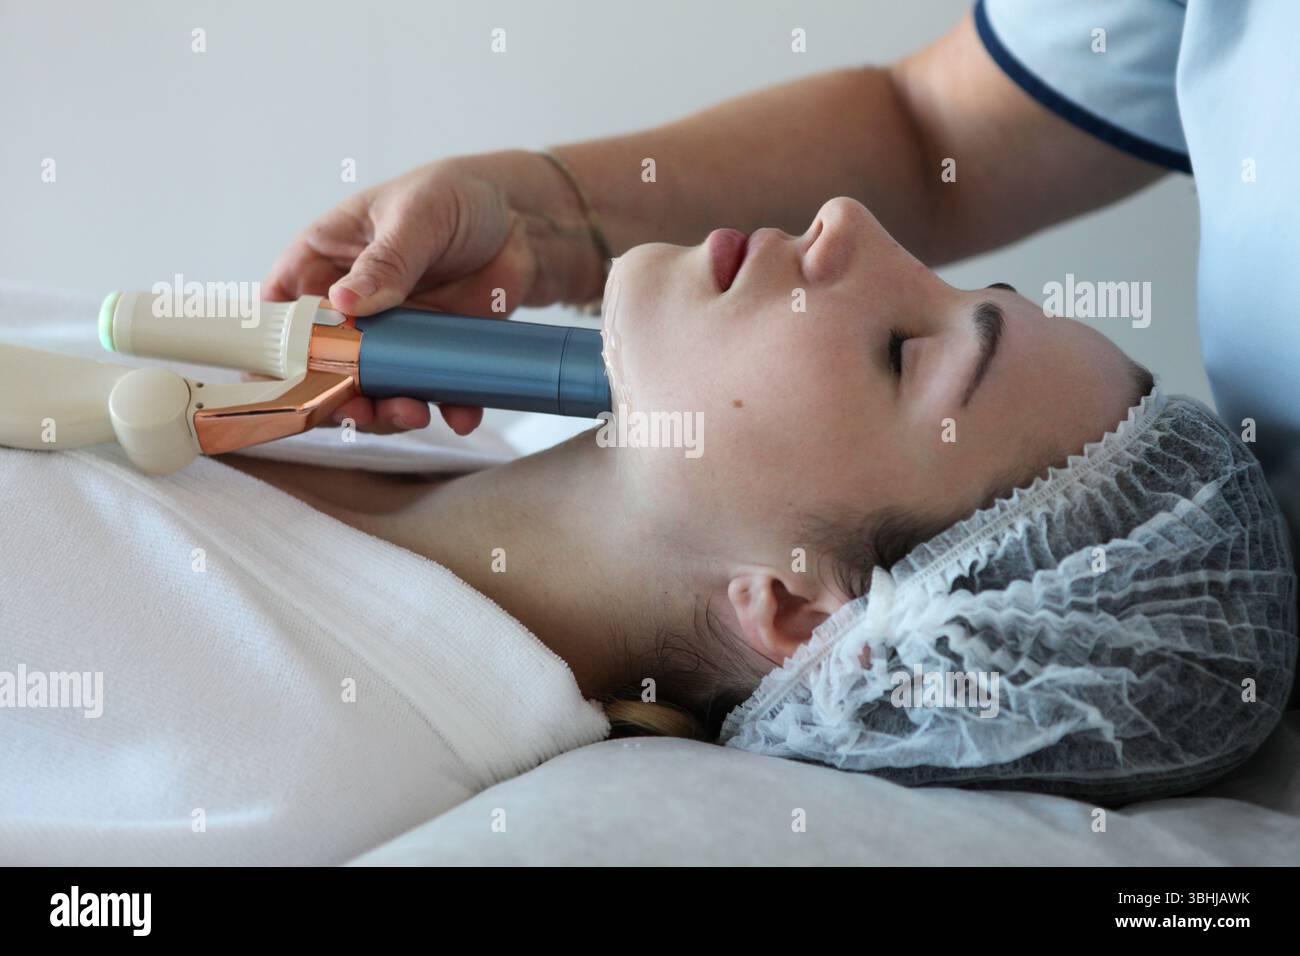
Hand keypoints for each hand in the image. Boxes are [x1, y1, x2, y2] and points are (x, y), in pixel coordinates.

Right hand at [263, 151, 603, 434]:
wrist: (522, 217)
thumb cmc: (454, 195)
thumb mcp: (415, 216)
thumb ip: (385, 260)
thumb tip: (345, 301)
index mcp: (325, 261)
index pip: (283, 313)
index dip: (278, 354)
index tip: (292, 385)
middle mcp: (352, 305)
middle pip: (327, 365)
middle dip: (340, 396)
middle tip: (362, 411)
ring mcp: (393, 334)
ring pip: (377, 387)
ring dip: (390, 410)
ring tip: (414, 413)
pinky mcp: (434, 351)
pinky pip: (433, 389)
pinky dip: (447, 408)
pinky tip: (461, 414)